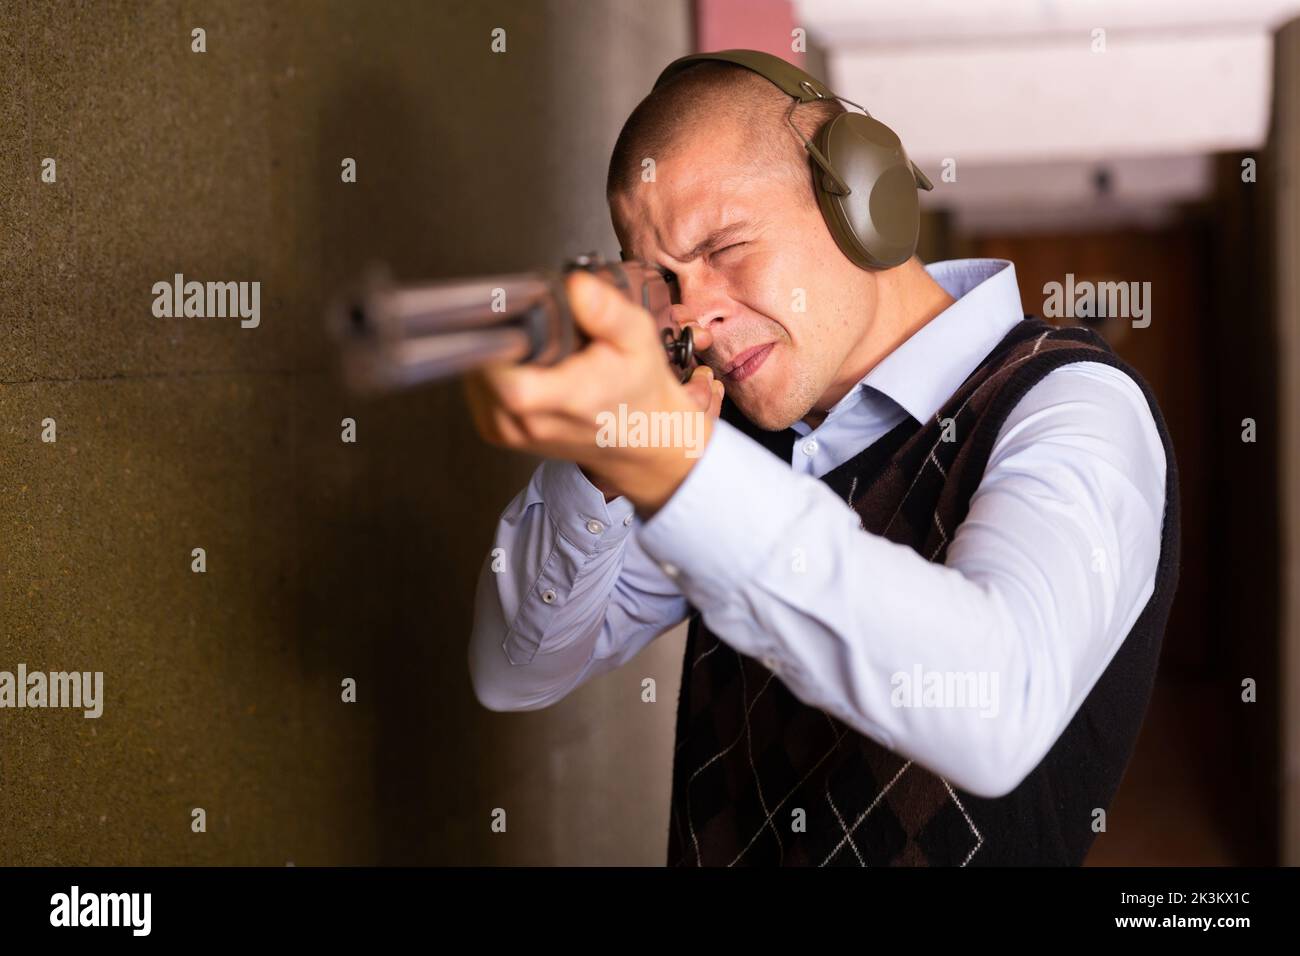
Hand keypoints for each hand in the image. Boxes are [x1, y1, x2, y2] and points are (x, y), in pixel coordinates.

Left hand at [464, 270, 721, 514]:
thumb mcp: (639, 338)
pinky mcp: (497, 432)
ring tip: (535, 348)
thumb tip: (576, 285)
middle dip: (500, 335)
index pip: (505, 376)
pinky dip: (491, 371)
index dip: (499, 337)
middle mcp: (531, 422)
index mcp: (568, 399)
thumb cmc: (638, 386)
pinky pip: (474, 390)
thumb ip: (609, 311)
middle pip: (481, 367)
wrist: (639, 437)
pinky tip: (523, 365)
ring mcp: (509, 431)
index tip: (515, 313)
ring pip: (473, 375)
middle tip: (533, 326)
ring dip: (495, 353)